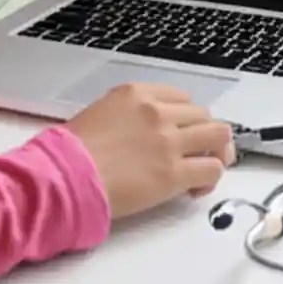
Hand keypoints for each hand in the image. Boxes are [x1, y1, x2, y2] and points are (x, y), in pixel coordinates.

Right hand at [65, 83, 234, 218]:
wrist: (64, 177)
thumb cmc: (70, 151)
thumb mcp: (100, 112)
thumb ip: (129, 114)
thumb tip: (143, 130)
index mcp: (137, 94)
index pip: (182, 98)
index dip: (187, 118)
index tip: (184, 132)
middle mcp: (158, 112)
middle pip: (204, 115)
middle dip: (206, 134)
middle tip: (201, 153)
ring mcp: (169, 142)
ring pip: (218, 136)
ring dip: (218, 152)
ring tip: (208, 168)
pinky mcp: (174, 173)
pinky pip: (212, 169)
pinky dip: (211, 178)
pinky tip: (196, 189)